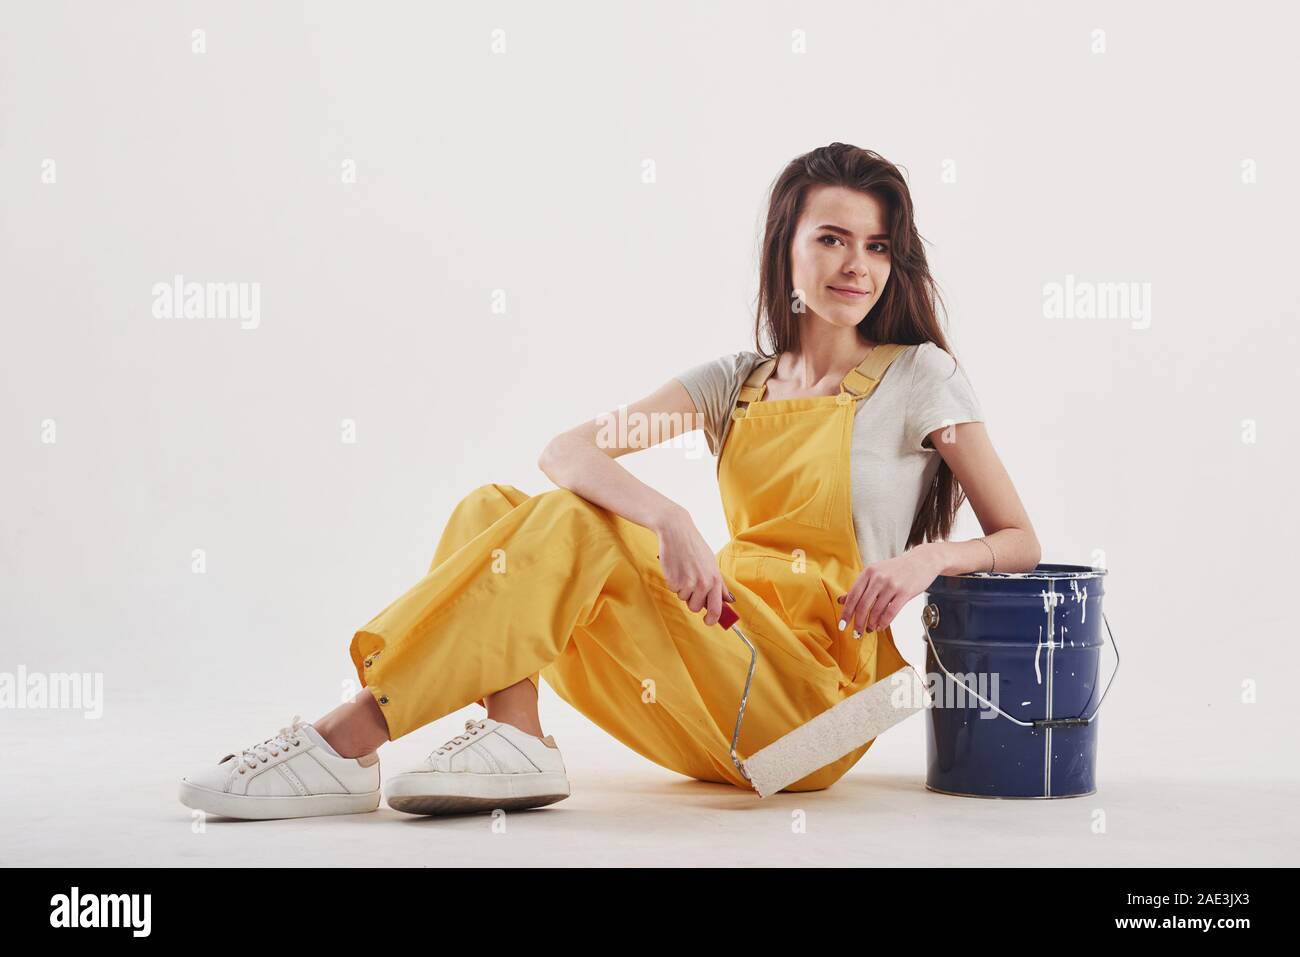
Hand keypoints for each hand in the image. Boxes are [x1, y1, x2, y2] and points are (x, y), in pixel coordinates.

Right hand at [654, 507, 734, 626]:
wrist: (677, 533)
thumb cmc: (695, 547)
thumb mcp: (712, 564)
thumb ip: (719, 585)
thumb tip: (729, 600)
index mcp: (715, 580)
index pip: (716, 609)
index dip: (712, 619)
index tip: (709, 621)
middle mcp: (703, 583)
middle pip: (695, 607)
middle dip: (692, 600)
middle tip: (691, 585)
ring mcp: (688, 583)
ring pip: (683, 599)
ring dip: (682, 589)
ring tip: (684, 572)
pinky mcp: (673, 581)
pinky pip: (673, 590)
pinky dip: (673, 582)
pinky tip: (676, 569)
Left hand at [837, 548, 941, 633]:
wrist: (922, 561)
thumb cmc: (897, 569)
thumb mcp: (876, 572)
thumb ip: (860, 587)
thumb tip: (842, 600)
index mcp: (868, 572)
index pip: (853, 595)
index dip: (846, 612)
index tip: (842, 625)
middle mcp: (878, 577)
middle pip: (863, 605)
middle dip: (858, 622)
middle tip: (856, 633)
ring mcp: (892, 585)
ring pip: (876, 610)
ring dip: (871, 623)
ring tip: (870, 629)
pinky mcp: (905, 592)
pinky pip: (891, 612)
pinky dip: (884, 622)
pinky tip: (881, 626)